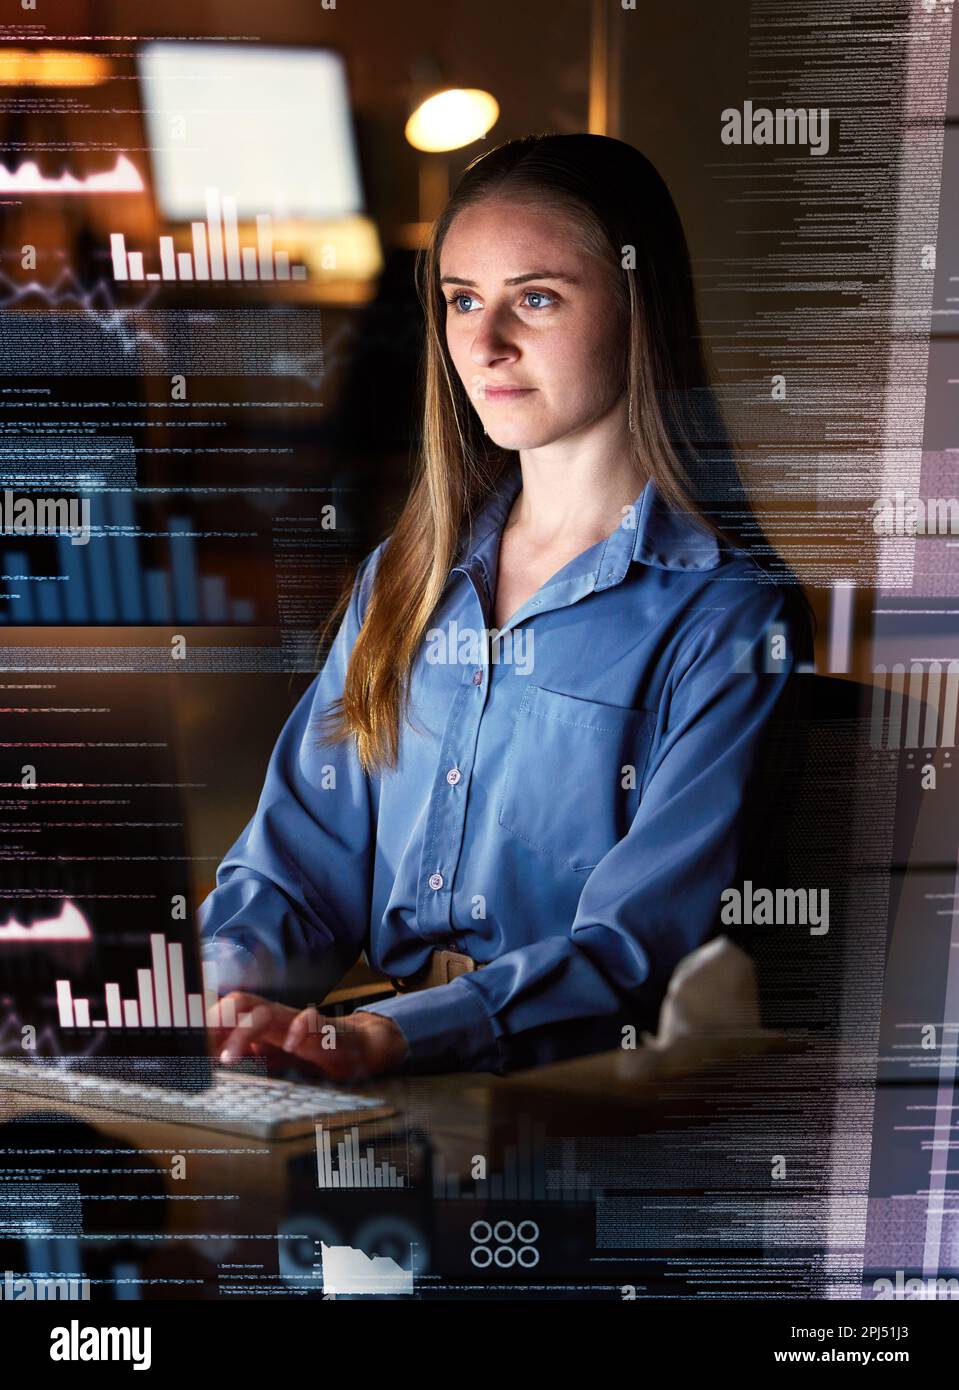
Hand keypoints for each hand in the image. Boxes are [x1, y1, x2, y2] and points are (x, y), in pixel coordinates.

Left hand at [206, 992, 407, 1079]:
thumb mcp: (272, 1063)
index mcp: (262, 1023)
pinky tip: (290, 1046)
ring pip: (267, 1012)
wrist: (358, 1050)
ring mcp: (299, 1022)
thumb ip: (246, 1061)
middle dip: (218, 1021)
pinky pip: (312, 1020)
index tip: (190, 1048)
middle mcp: (277, 1017)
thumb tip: (210, 1067)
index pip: (228, 1011)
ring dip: (243, 1032)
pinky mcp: (326, 1030)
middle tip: (202, 1049)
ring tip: (229, 1058)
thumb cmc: (312, 1055)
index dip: (207, 1025)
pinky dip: (299, 1031)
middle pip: (241, 1002)